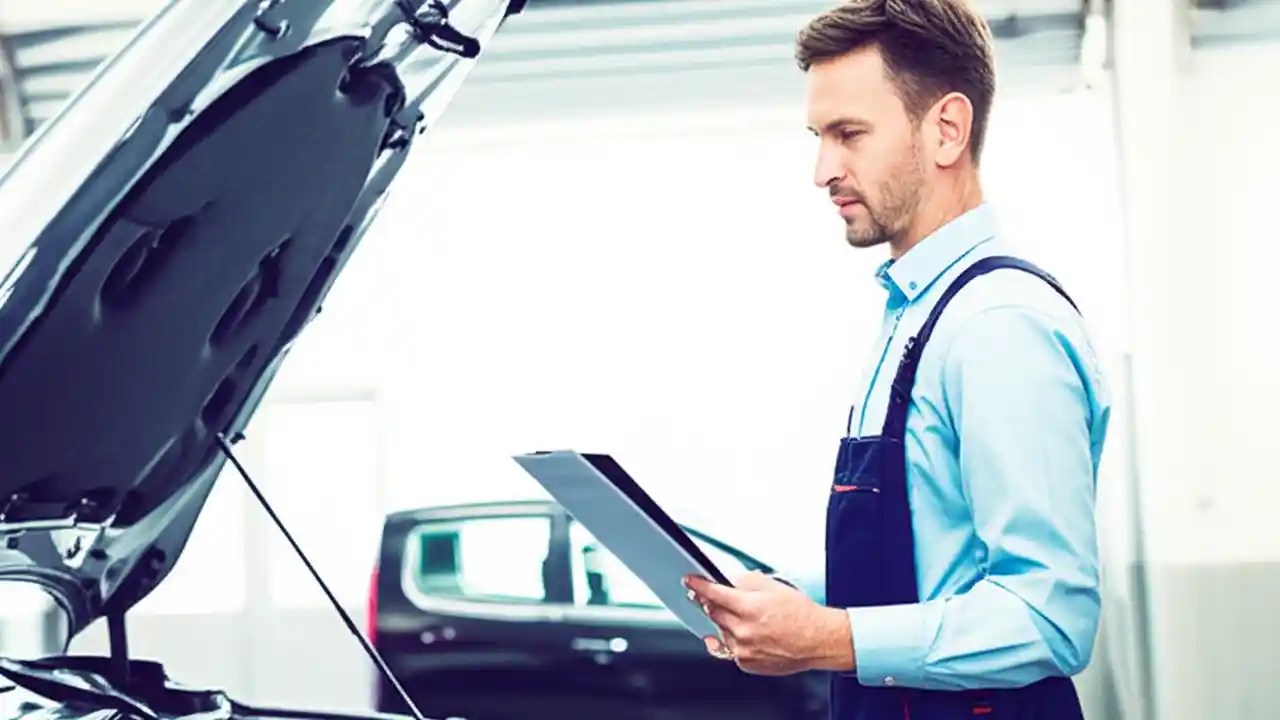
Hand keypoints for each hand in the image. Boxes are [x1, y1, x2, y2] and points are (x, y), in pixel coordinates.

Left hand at [683, 570, 852, 675]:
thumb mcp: (774, 586)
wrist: (817, 640)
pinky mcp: (746, 663)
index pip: (713, 594)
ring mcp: (743, 649)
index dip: (698, 585)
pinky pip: (730, 649)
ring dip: (724, 622)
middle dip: (708, 603)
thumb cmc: (801, 614)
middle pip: (713, 613)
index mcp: (749, 607)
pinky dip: (733, 640)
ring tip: (744, 617)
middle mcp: (743, 630)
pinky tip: (747, 633)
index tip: (689, 581)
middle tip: (709, 597)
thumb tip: (728, 578)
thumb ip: (746, 580)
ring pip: (720, 631)